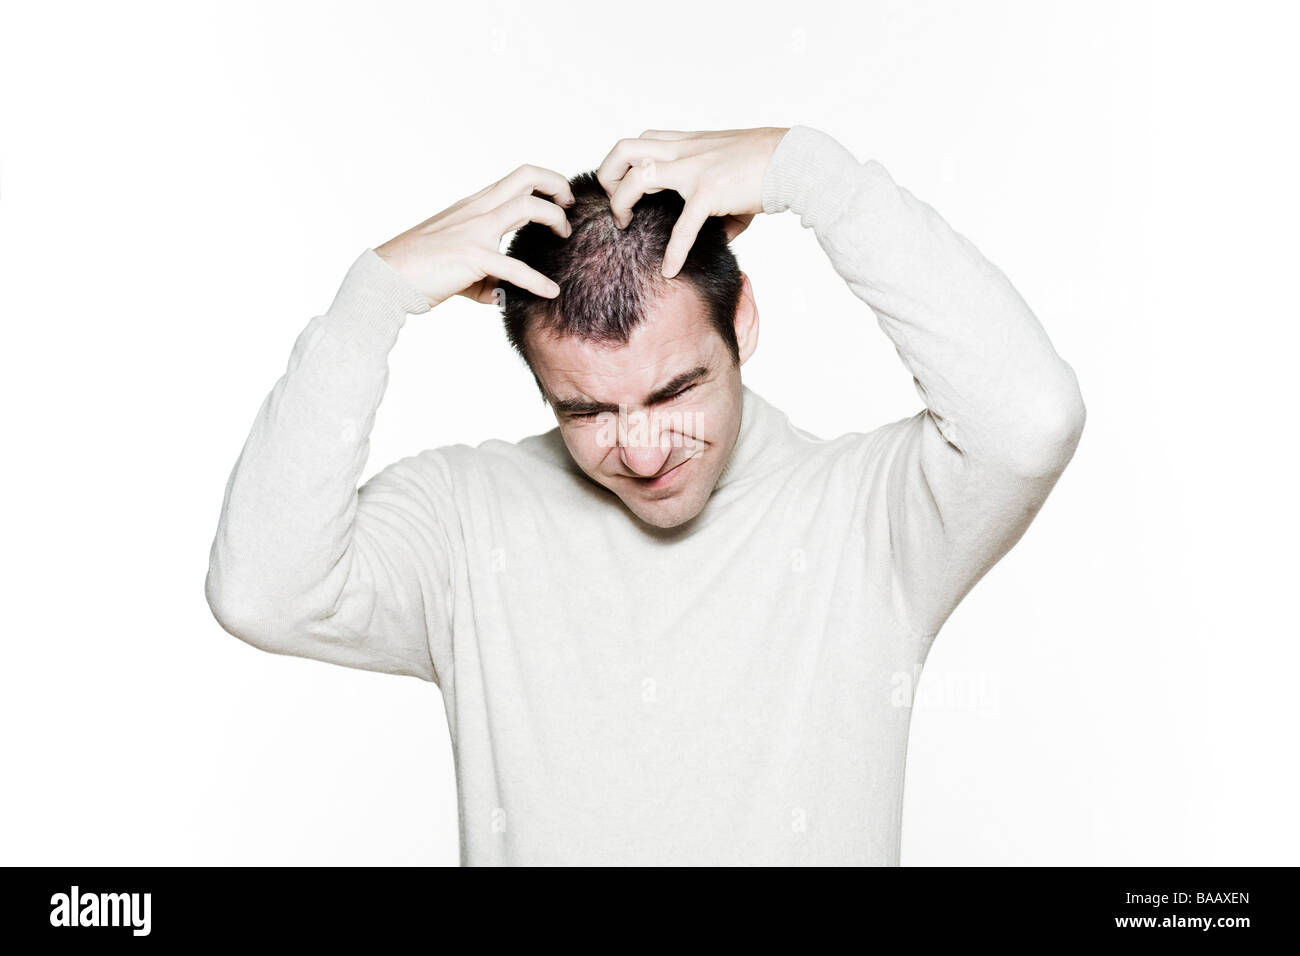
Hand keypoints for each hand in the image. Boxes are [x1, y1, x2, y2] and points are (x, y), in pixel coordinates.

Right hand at [374, 165, 574, 308]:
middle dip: (557, 185)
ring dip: (555, 219)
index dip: (546, 182)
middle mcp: (476, 210)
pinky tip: (550, 293)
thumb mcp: (459, 264)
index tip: (561, 201)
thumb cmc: (418, 271)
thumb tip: (503, 294)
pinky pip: (514, 268)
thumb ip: (486, 274)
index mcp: (474, 206)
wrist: (386, 279)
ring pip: (527, 208)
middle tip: (570, 207)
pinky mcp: (471, 257)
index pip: (517, 178)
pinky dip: (537, 281)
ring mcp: (474, 230)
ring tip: (565, 237)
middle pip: (526, 176)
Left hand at [595, 126, 788, 277]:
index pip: (639, 141)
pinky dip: (674, 252)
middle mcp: (684, 151)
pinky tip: (670, 271)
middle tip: (614, 205)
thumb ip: (715, 205)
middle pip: (624, 149)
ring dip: (622, 203)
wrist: (796, 161)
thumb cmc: (768, 168)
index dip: (622, 165)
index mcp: (687, 144)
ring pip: (638, 176)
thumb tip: (715, 238)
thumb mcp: (730, 177)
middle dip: (608, 177)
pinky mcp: (710, 192)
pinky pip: (683, 226)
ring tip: (625, 226)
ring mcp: (695, 169)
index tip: (623, 190)